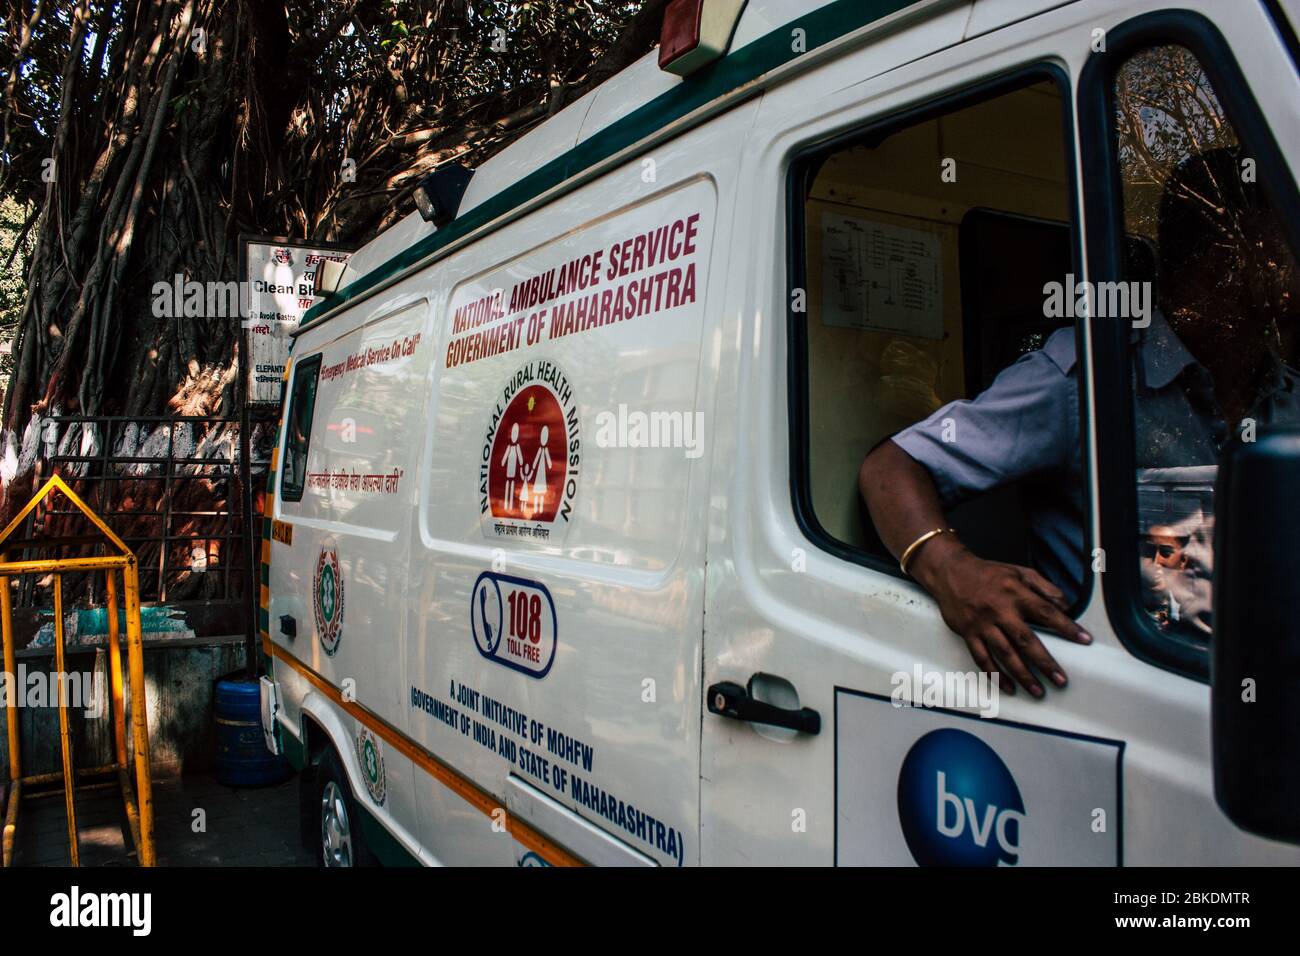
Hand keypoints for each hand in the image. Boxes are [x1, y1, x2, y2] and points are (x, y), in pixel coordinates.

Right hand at [909, 537, 1091, 697]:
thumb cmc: (988, 573)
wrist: (950, 572)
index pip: (1047, 612)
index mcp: (1016, 593)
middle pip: (1026, 640)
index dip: (1067, 626)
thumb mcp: (1019, 571)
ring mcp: (982, 624)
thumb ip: (1044, 587)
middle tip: (1060, 680)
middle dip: (1045, 662)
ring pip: (1004, 654)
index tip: (1084, 640)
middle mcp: (1000, 610)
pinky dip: (994, 675)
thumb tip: (1065, 604)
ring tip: (1037, 691)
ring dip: (1022, 674)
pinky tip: (1007, 687)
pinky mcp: (968, 633)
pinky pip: (982, 658)